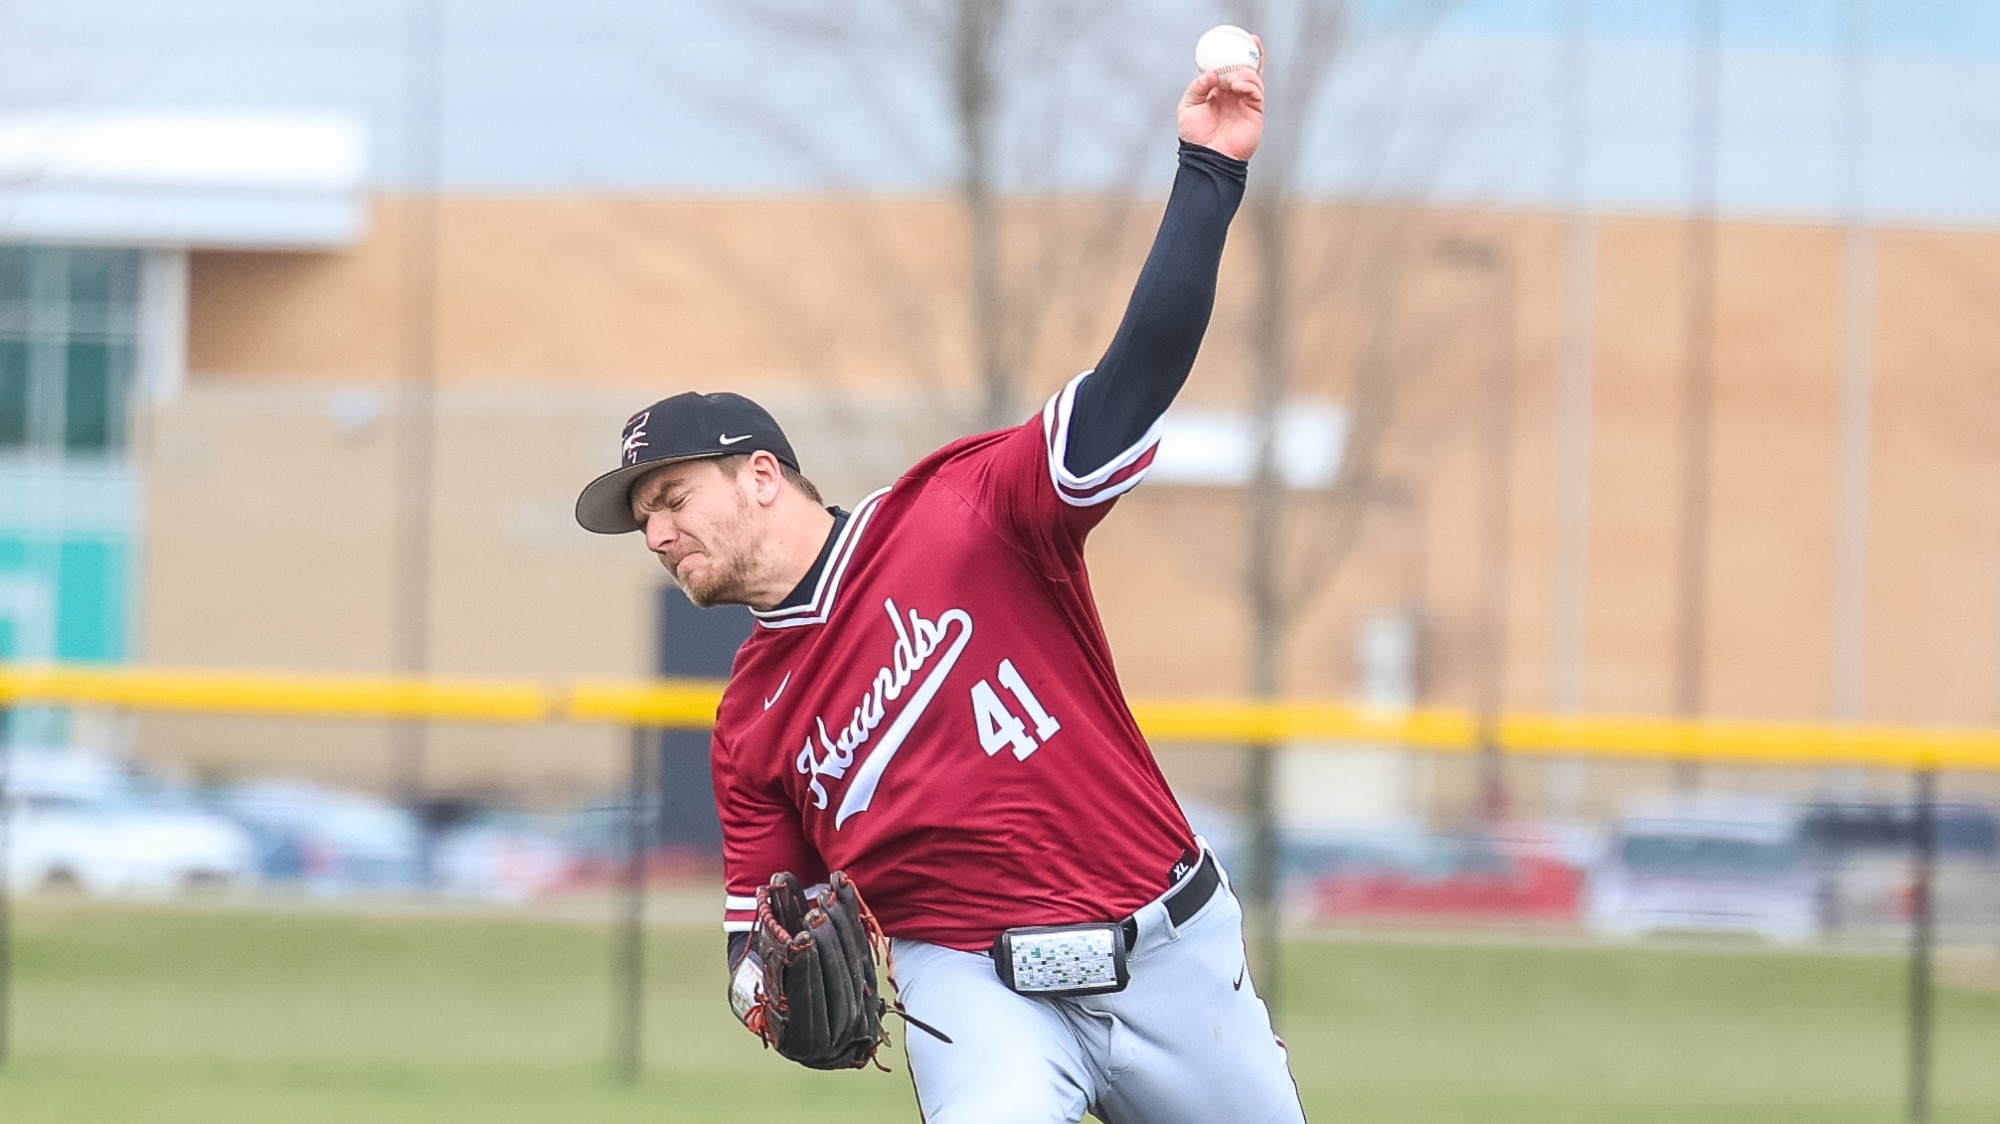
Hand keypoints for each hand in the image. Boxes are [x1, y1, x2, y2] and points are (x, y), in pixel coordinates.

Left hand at [1177, 39, 1263, 160]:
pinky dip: (1249, 84)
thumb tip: (1211, 73)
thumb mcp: (1188, 107)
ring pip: (1253, 78)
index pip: (1229, 68)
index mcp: (1219, 92)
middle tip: (1251, 40)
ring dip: (1244, 72)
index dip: (1233, 54)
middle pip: (1248, 69)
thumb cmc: (1195, 136)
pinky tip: (1237, 84)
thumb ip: (1197, 88)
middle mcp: (1234, 95)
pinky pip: (1256, 91)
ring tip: (1232, 78)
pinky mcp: (1255, 112)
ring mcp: (1246, 103)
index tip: (1233, 39)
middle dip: (1252, 53)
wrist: (1208, 158)